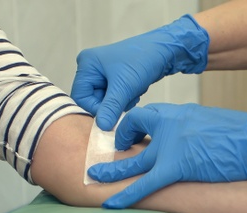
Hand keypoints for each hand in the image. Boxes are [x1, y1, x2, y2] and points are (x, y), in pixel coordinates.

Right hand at [71, 15, 208, 129]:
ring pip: (105, 100)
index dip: (96, 109)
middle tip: (127, 99)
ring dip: (120, 102)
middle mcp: (91, 67)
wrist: (165, 51)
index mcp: (87, 64)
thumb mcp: (124, 87)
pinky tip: (136, 89)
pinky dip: (125, 97)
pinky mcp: (114, 78)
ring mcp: (103, 72)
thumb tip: (101, 127)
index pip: (81, 97)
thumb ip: (111, 108)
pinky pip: (114, 97)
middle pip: (93, 100)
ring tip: (133, 91)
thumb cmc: (142, 61)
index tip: (114, 114)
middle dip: (111, 104)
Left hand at [88, 103, 246, 207]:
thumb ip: (191, 128)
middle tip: (110, 152)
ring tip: (94, 176)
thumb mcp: (211, 122)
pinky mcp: (178, 165)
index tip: (135, 136)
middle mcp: (170, 123)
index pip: (147, 115)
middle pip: (133, 129)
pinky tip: (112, 204)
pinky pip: (146, 182)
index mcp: (179, 112)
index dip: (136, 126)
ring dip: (113, 169)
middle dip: (119, 142)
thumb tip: (184, 141)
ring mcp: (172, 143)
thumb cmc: (243, 134)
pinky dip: (127, 194)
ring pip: (133, 158)